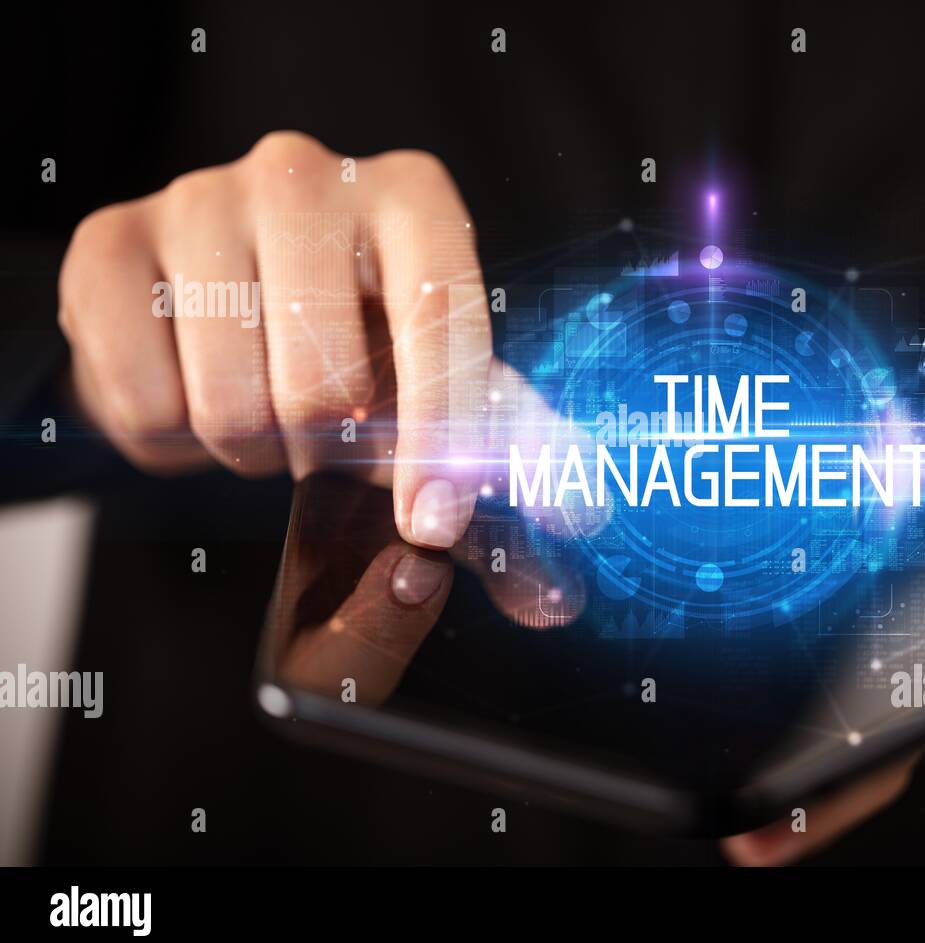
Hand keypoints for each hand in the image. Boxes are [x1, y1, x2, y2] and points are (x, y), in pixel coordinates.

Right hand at [58, 130, 538, 549]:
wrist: (219, 305)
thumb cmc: (354, 344)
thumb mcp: (440, 383)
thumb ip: (505, 455)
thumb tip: (572, 543)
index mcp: (413, 199)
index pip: (441, 320)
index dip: (440, 436)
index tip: (430, 522)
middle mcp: (308, 175)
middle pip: (323, 386)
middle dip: (325, 452)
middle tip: (320, 436)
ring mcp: (201, 197)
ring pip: (228, 405)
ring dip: (249, 449)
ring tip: (259, 410)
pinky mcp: (110, 242)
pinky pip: (143, 402)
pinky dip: (168, 436)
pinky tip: (189, 388)